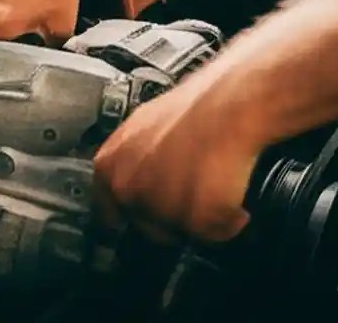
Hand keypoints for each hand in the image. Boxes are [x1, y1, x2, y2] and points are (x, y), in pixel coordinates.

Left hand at [92, 71, 264, 243]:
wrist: (231, 103)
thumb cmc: (195, 108)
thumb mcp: (143, 130)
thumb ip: (132, 162)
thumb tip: (141, 178)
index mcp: (108, 166)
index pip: (106, 212)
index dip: (129, 215)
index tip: (142, 218)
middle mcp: (127, 188)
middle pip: (145, 225)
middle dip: (169, 216)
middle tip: (192, 193)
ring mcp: (158, 206)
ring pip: (179, 231)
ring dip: (198, 218)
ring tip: (214, 187)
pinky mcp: (193, 219)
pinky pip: (212, 235)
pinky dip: (228, 221)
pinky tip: (231, 196)